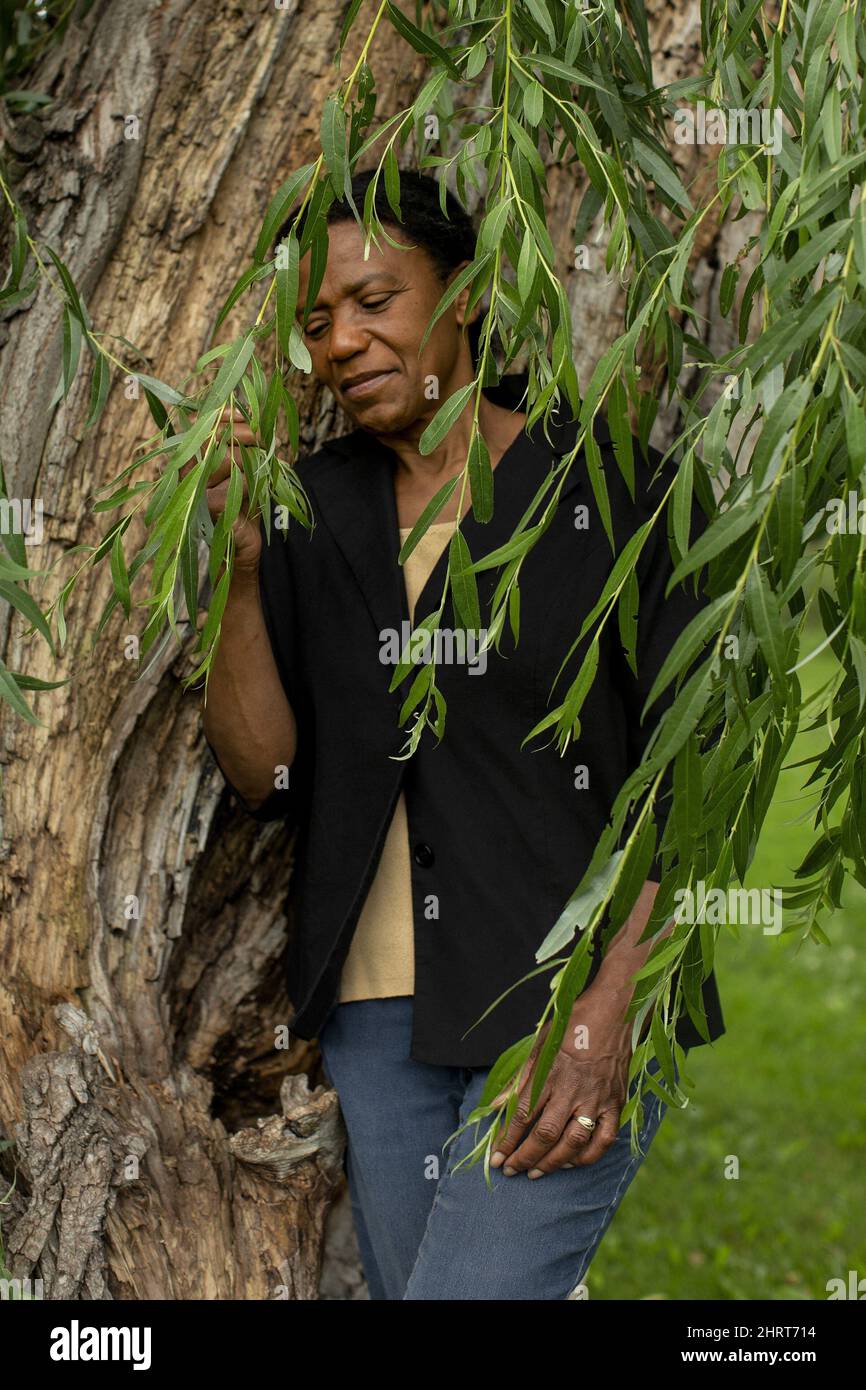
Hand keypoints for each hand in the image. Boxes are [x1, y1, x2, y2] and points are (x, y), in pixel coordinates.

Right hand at [181, 407, 261, 572]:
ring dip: (251, 465)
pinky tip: (250, 498)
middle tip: (263, 438)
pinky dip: (250, 487)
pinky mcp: (206, 506)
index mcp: (193, 456)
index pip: (203, 423)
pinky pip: (235, 483)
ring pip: (227, 458)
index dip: (226, 415)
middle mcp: (187, 469)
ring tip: (255, 478)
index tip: (247, 414)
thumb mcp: (245, 467)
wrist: (242, 546)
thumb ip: (244, 441)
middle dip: (245, 434)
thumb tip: (250, 409)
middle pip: (215, 436)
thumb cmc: (242, 504)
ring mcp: (194, 488)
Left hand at [489, 977, 633, 1176]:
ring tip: (535, 1172)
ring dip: (552, 1163)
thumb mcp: (540, 1043)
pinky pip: (605, 1139)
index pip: (523, 1115)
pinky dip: (588, 1156)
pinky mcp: (617, 1102)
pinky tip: (572, 1162)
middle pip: (545, 1134)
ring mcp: (597, 1098)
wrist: (615, 1010)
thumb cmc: (574, 1022)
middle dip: (524, 1157)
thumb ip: (520, 1078)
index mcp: (551, 1072)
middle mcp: (573, 1089)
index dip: (507, 1140)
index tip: (496, 1157)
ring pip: (573, 1142)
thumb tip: (497, 1105)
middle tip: (510, 1170)